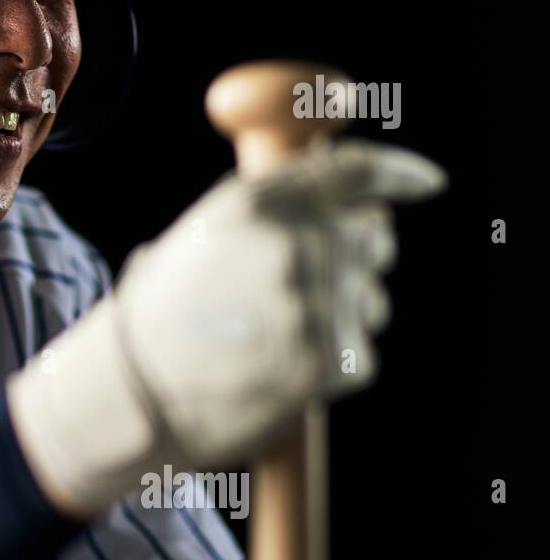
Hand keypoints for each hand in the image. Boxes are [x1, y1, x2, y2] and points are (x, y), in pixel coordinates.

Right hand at [6, 138, 446, 519]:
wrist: (132, 388)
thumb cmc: (163, 310)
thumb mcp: (205, 231)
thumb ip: (274, 206)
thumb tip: (352, 198)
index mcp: (260, 203)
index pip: (357, 171)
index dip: (399, 175)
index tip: (427, 183)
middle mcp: (296, 245)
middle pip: (372, 235)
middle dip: (355, 254)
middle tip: (309, 282)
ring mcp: (317, 304)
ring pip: (370, 297)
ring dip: (341, 311)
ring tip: (273, 334)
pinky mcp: (331, 361)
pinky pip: (359, 351)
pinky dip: (329, 361)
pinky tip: (277, 367)